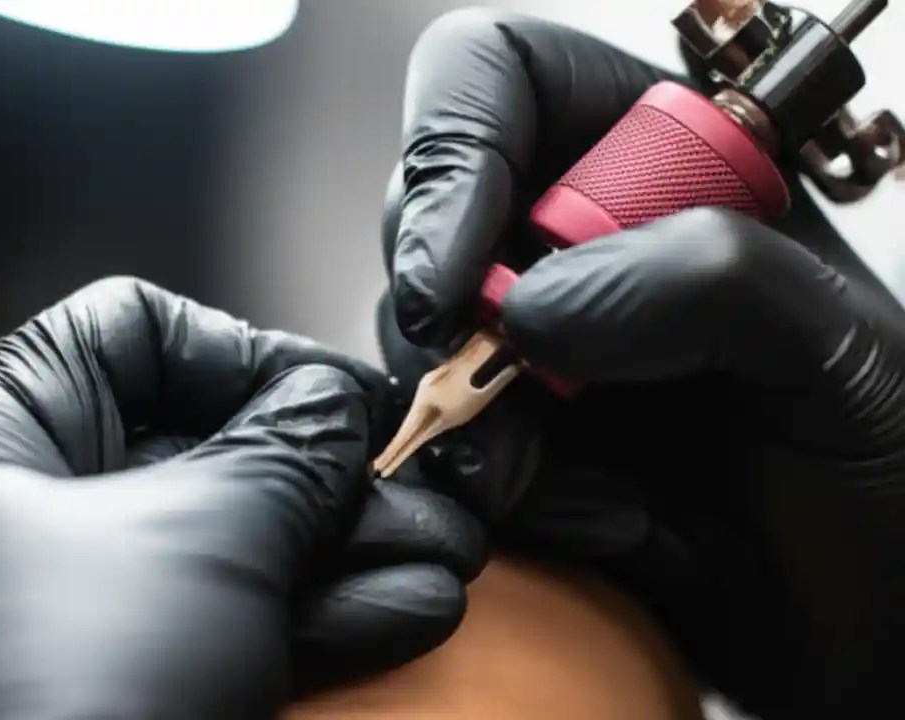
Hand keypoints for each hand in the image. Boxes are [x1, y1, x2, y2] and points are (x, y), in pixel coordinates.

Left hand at [0, 277, 483, 718]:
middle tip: (423, 486)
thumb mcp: (205, 538)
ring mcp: (64, 620)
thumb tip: (336, 401)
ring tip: (451, 555)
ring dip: (341, 548)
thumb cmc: (73, 689)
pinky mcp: (108, 699)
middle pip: (192, 446)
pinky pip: (218, 629)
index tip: (340, 399)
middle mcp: (15, 523)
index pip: (126, 333)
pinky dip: (312, 619)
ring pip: (221, 547)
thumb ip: (288, 450)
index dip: (242, 348)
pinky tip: (411, 612)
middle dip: (324, 469)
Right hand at [380, 10, 904, 716]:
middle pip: (428, 219)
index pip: (503, 78)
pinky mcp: (521, 447)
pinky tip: (621, 529)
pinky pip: (444, 450)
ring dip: (491, 435)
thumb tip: (532, 305)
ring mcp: (545, 353)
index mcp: (672, 168)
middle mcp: (589, 250)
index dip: (451, 150)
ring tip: (616, 497)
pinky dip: (510, 502)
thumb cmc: (904, 485)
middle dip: (456, 323)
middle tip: (520, 400)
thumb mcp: (847, 352)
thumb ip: (707, 280)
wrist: (888, 633)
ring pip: (421, 348)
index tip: (455, 278)